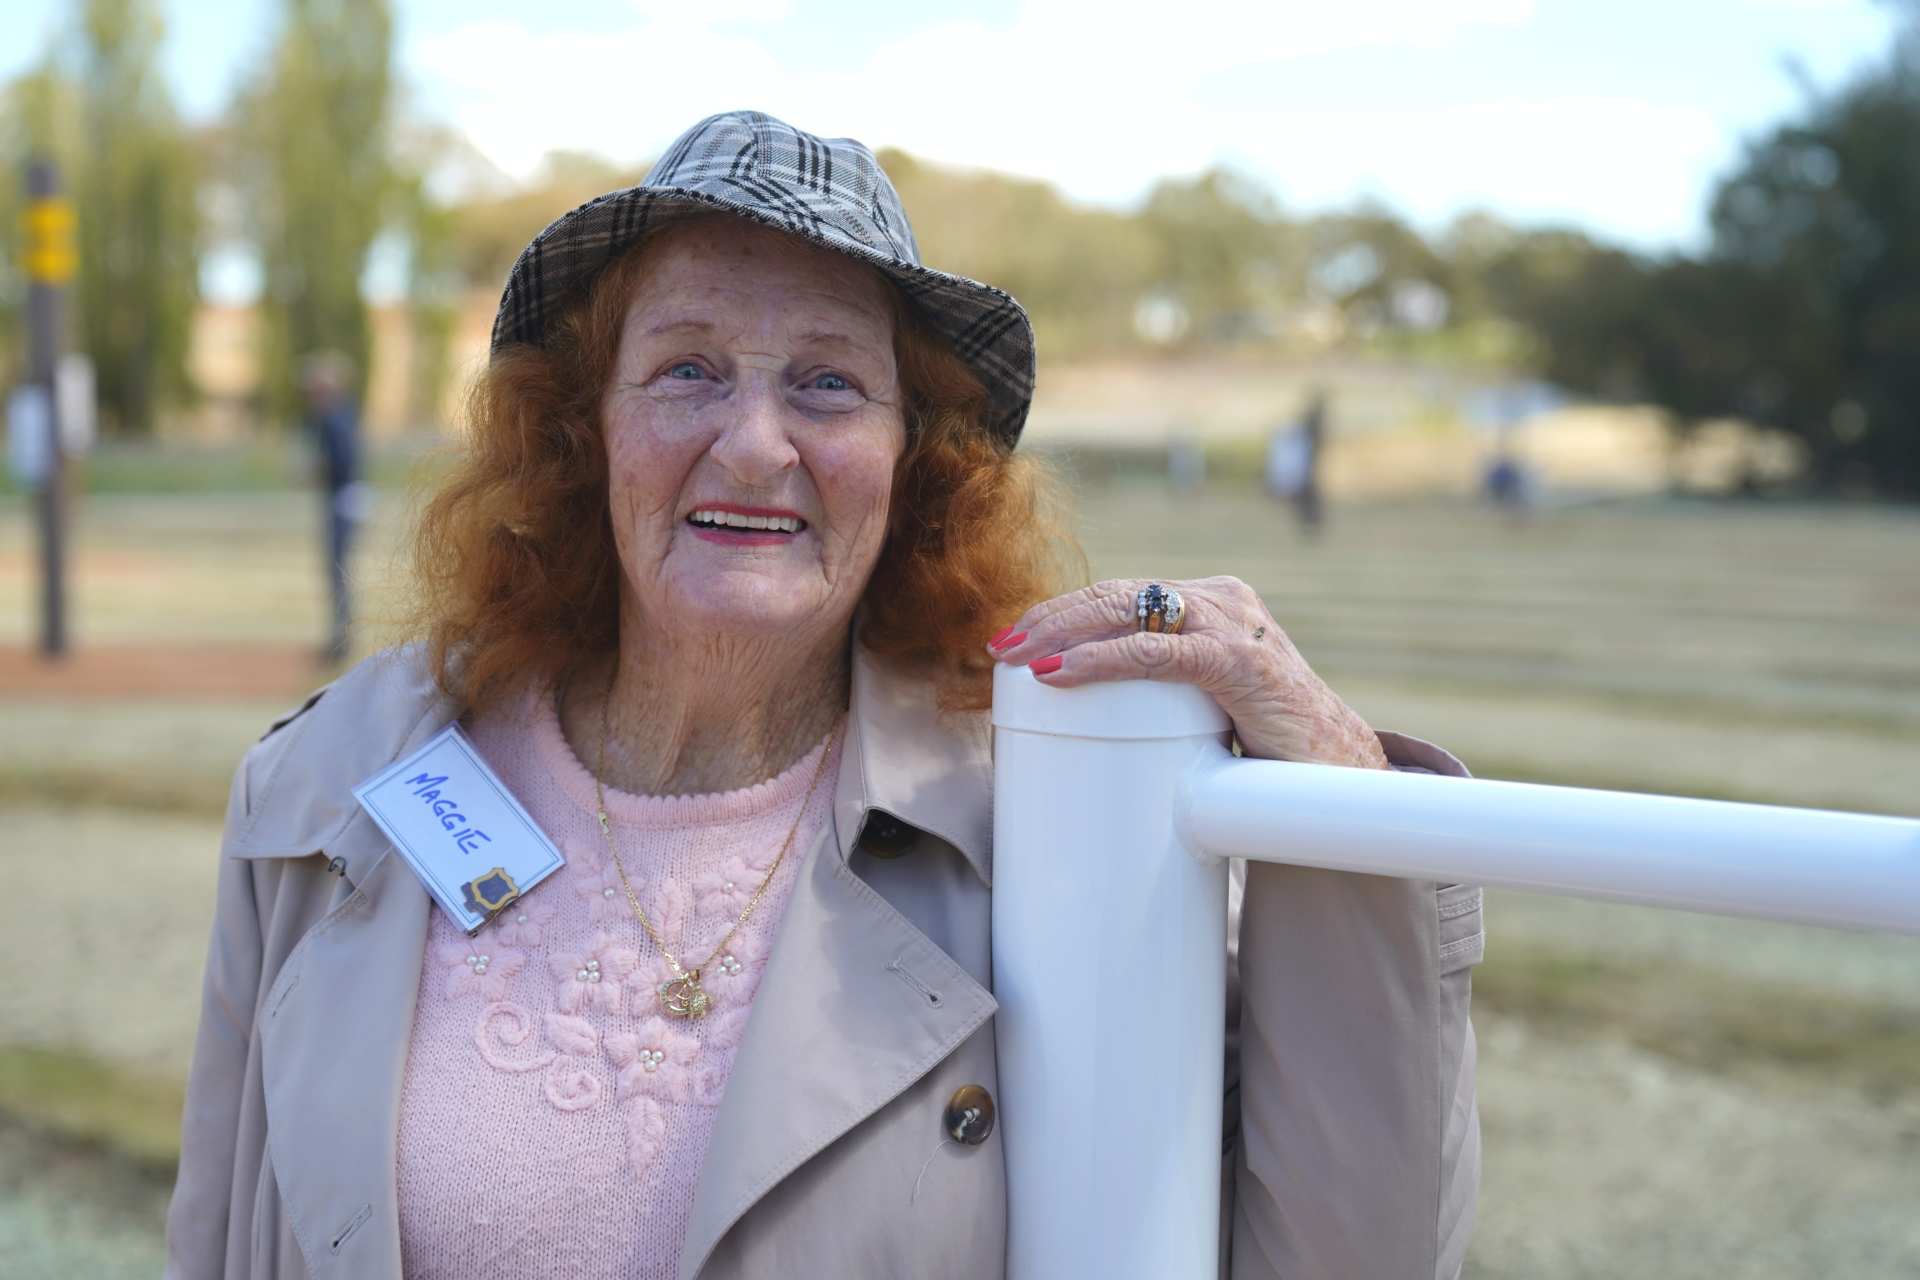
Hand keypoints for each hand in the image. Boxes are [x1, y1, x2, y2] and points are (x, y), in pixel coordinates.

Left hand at [986, 576, 1388, 769]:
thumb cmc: (1271, 747)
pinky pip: (1155, 653)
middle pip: (1116, 594)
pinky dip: (1100, 661)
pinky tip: (1060, 673)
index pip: (1123, 592)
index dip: (1064, 611)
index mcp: (1213, 601)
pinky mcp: (1241, 662)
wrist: (1343, 773)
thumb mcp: (1209, 701)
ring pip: (1127, 612)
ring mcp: (1234, 625)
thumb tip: (1091, 708)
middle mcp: (1223, 599)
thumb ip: (1166, 686)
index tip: (1017, 637)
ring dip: (1061, 632)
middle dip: (1050, 617)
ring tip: (1016, 657)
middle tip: (999, 647)